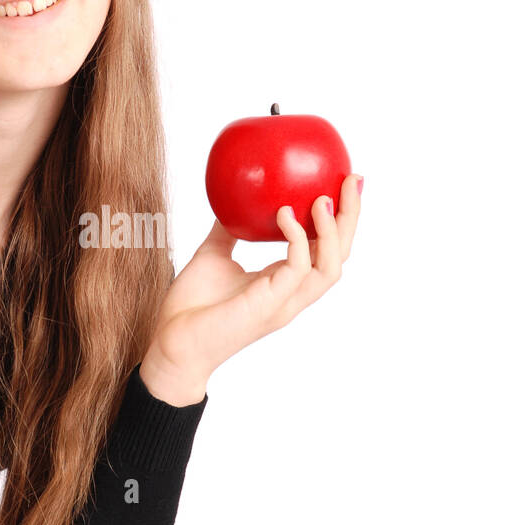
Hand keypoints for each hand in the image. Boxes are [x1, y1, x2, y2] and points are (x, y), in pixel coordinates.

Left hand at [142, 174, 362, 392]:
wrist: (172, 344)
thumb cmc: (191, 307)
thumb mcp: (213, 256)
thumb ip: (228, 230)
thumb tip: (233, 196)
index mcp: (284, 284)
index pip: (325, 250)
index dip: (340, 220)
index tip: (343, 184)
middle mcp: (292, 295)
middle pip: (339, 256)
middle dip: (351, 217)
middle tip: (352, 180)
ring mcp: (285, 303)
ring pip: (330, 266)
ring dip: (332, 230)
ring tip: (323, 198)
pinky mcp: (271, 306)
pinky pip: (297, 267)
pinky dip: (296, 238)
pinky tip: (284, 214)